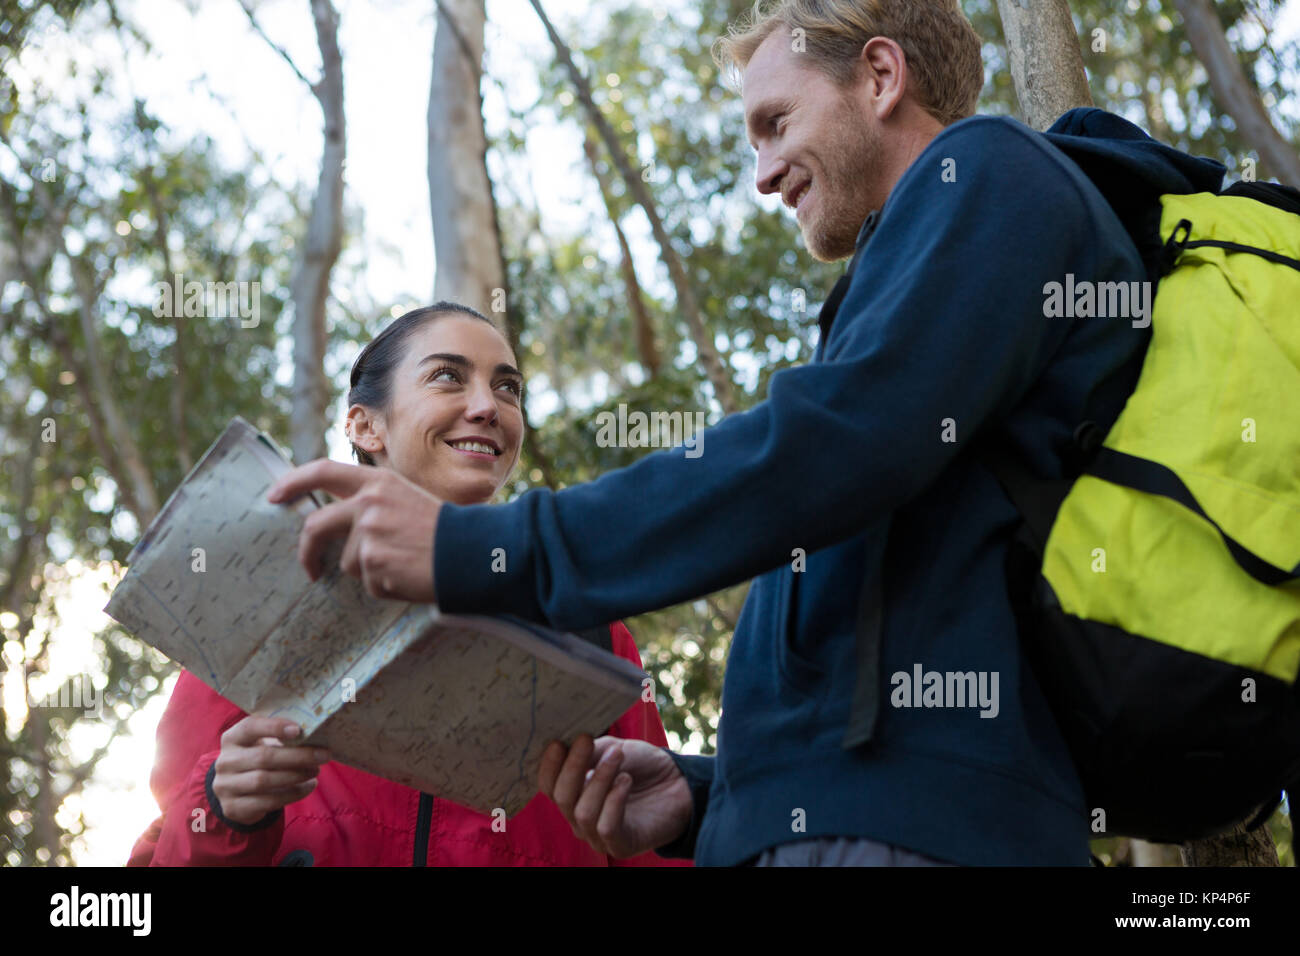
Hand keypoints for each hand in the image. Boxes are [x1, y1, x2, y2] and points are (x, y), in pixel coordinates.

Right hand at [211, 717, 331, 825]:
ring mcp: (226, 786)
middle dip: (298, 756)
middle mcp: (225, 762)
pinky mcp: (233, 808)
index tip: (299, 730)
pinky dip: (293, 793)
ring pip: (264, 781)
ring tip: (316, 770)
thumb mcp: (261, 744)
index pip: (249, 727)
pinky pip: (268, 801)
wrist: (235, 792)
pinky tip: (309, 786)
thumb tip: (314, 734)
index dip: (274, 727)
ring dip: (296, 775)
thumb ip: (280, 738)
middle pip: (263, 757)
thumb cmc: (256, 759)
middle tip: (323, 755)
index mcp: (231, 739)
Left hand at [267, 459, 441, 602]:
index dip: (294, 481)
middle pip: (316, 527)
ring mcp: (369, 533)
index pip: (323, 471)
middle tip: (309, 570)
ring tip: (404, 565)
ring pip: (348, 563)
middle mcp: (368, 503)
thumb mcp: (405, 499)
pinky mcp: (373, 563)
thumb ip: (371, 503)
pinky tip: (410, 576)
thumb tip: (335, 523)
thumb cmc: (443, 530)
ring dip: (370, 571)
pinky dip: (387, 586)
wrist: (472, 552)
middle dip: (306, 552)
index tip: (274, 496)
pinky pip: (369, 583)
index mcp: (377, 482)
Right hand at [538, 734, 691, 857]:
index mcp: (572, 793)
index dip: (549, 765)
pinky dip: (614, 800)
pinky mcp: (620, 847)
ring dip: (599, 779)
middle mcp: (579, 817)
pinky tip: (626, 780)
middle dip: (573, 767)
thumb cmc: (641, 765)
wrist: (679, 782)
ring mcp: (597, 836)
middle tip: (586, 740)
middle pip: (562, 797)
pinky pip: (606, 827)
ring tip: (618, 756)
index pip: (548, 785)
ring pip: (582, 812)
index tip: (558, 742)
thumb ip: (589, 751)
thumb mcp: (612, 748)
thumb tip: (568, 746)